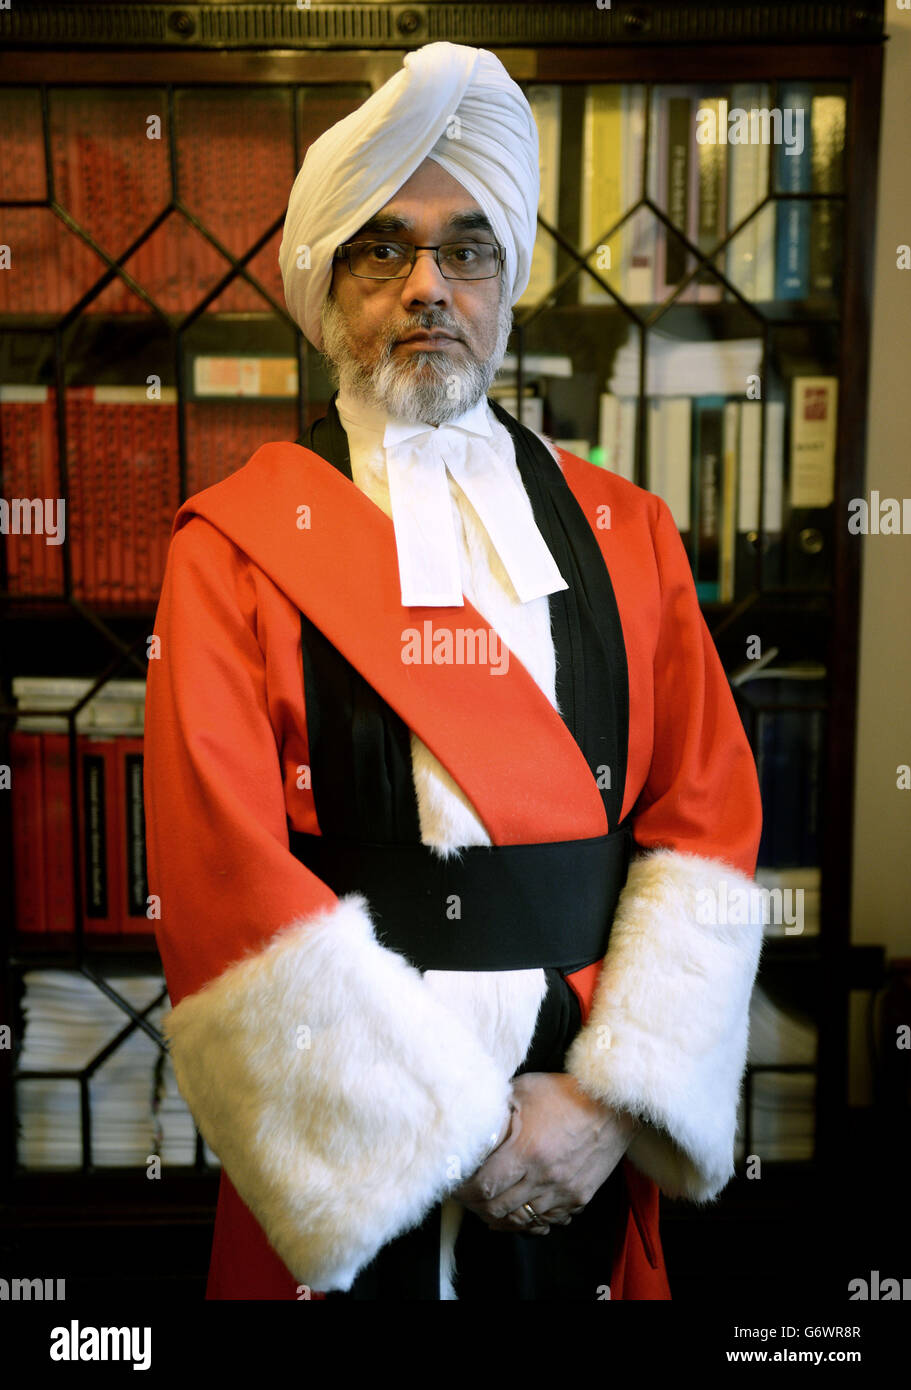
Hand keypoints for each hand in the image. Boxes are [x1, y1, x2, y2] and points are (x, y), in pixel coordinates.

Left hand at [452, 1073, 639, 1235]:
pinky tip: (517, 1210)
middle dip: (477, 1206)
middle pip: (499, 1209)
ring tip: (486, 1206)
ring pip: (522, 1220)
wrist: (614, 1105)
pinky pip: (547, 1220)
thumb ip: (497, 1108)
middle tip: (466, 1197)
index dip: (464, 1191)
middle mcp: (545, 1176)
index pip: (484, 1186)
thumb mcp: (525, 1090)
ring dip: (500, 1217)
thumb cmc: (567, 1093)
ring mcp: (563, 1191)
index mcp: (527, 1150)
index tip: (455, 1185)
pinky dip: (528, 1219)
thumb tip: (472, 1119)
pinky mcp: (578, 1198)